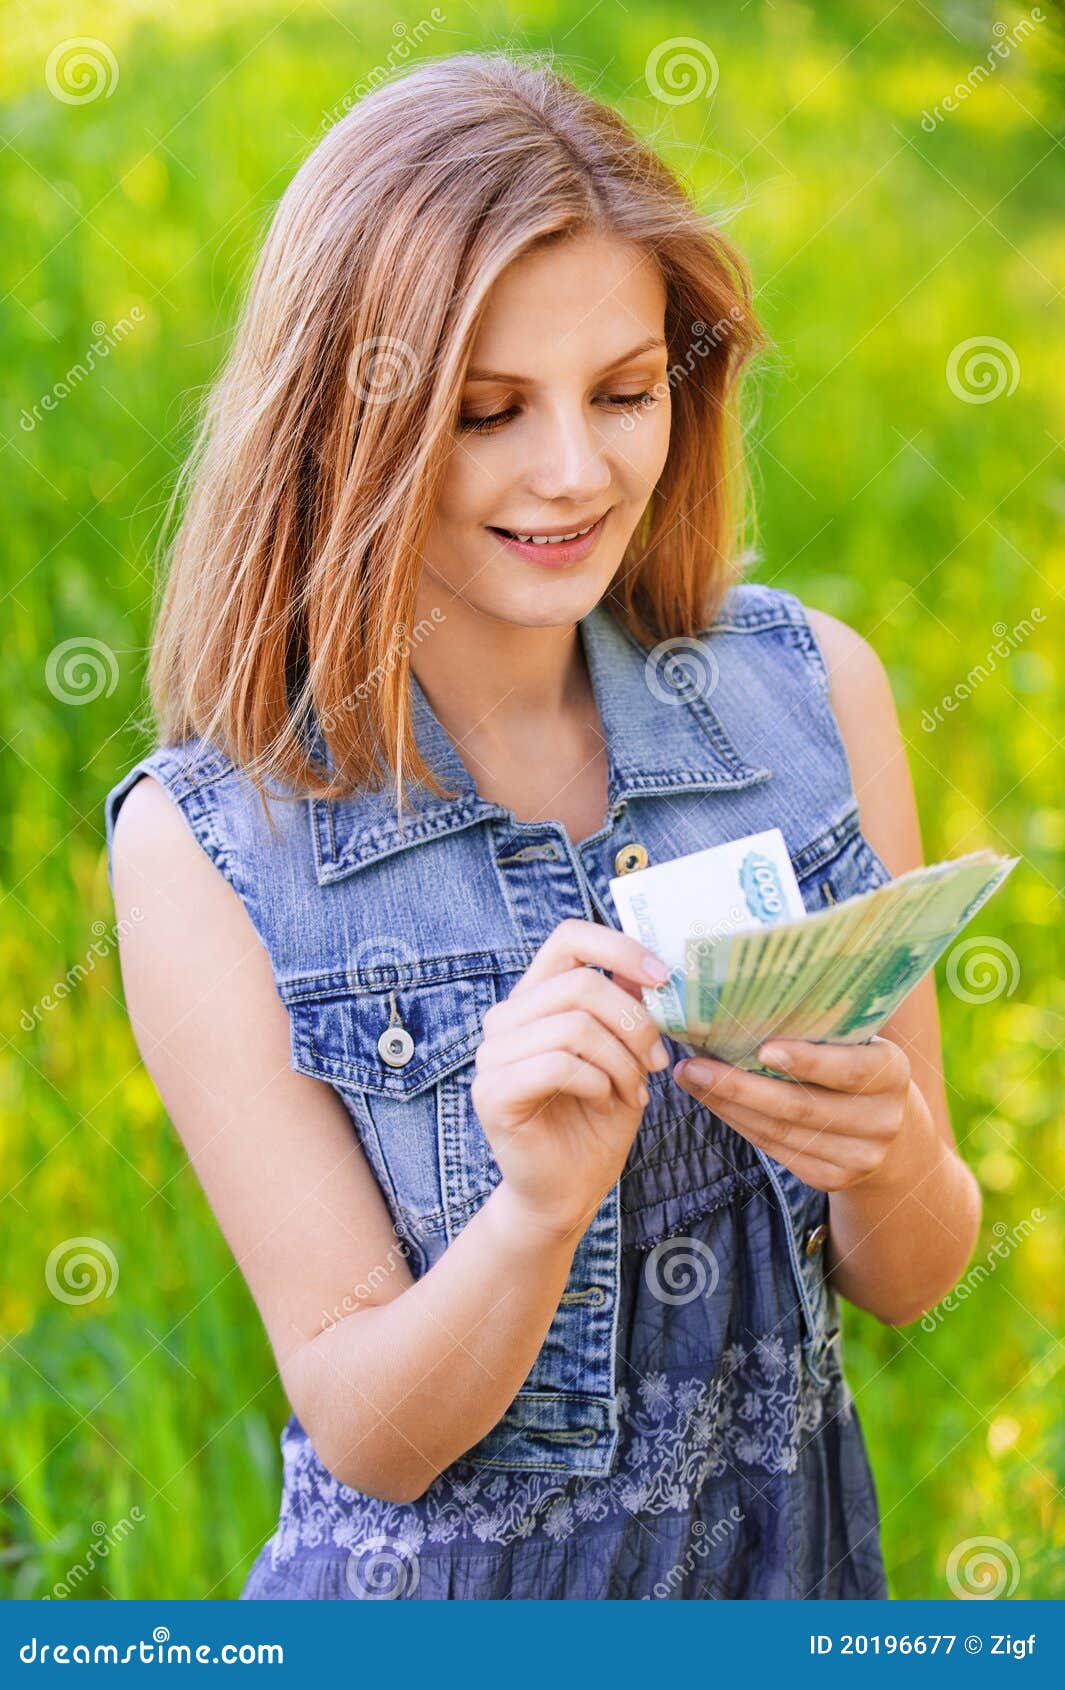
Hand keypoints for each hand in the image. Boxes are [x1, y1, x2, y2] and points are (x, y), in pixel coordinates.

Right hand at [471, 918, 671, 1242]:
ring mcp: (492, 1055)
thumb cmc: (598, 1119)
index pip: (569, 938)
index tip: (663, 978)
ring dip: (622, 1062)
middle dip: (635, 1024)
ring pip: (574, 1026)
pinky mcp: (492, 1093)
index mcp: (537, 998)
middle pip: (582, 984)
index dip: (619, 947)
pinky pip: (558, 1065)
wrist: (570, 1189)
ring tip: (634, 1091)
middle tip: (657, 1063)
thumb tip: (648, 968)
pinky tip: (604, 1102)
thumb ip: (628, 1007)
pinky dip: (597, 1083)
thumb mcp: (626, 1054)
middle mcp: (506, 1018)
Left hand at [672, 1035, 918, 1192]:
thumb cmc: (862, 1067)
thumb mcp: (862, 1044)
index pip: (851, 1069)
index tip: (763, 1048)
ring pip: (781, 1132)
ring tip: (691, 1078)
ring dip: (728, 1105)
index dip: (808, 1061)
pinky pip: (776, 1150)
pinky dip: (739, 1123)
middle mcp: (881, 1120)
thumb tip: (750, 996)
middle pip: (803, 1107)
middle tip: (695, 1064)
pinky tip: (713, 1101)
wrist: (896, 1134)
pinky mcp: (831, 1178)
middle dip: (741, 1086)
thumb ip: (827, 1030)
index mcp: (892, 1074)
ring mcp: (858, 1156)